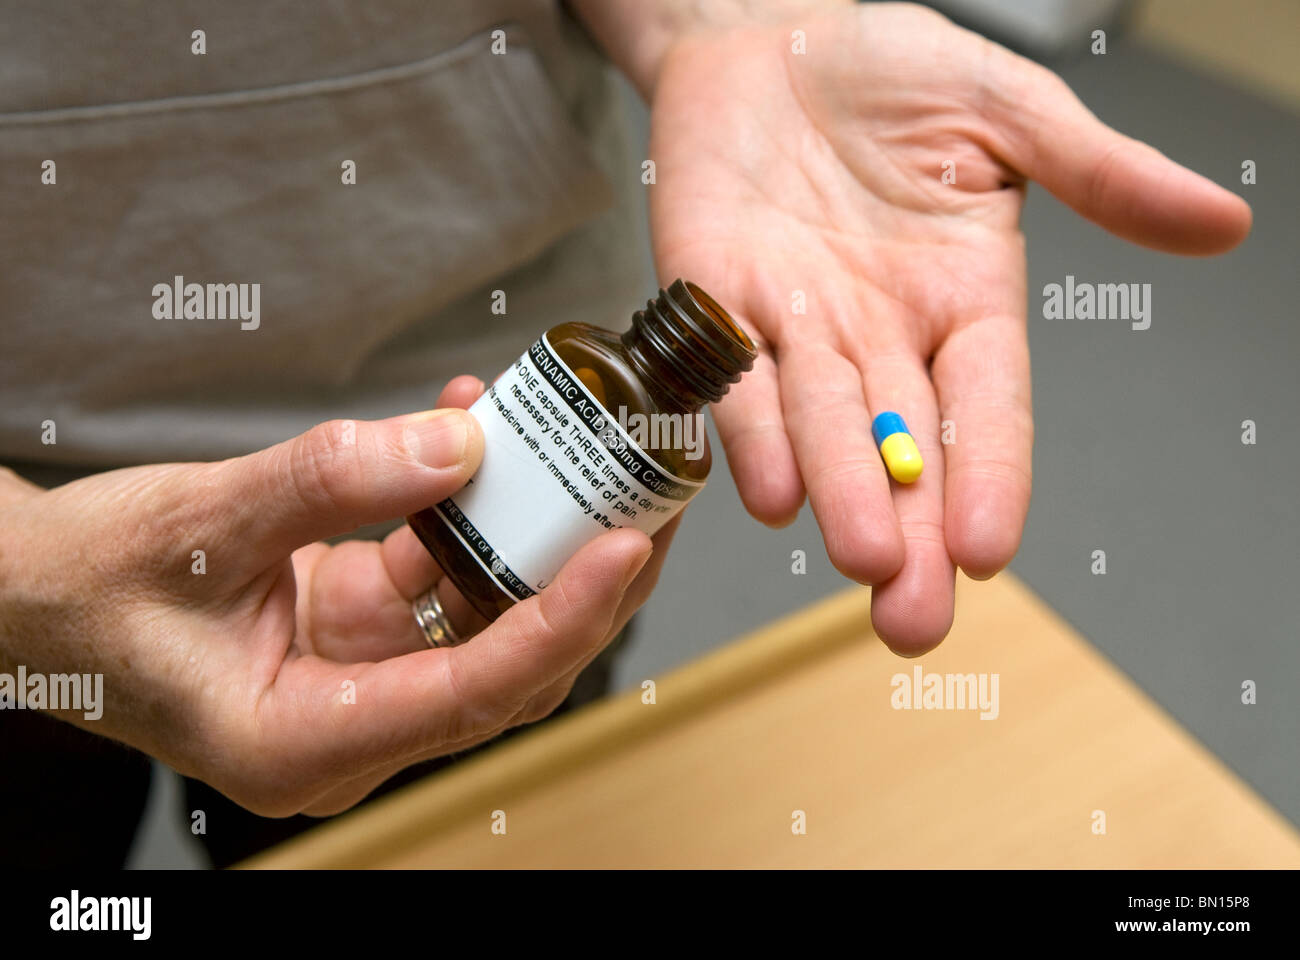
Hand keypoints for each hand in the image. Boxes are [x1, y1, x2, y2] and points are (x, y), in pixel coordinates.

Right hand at [0, 376, 676, 815]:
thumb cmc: (91, 590)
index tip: (623, 550)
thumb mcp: (203, 524)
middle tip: (645, 493)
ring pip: (489, 617)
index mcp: (305, 743)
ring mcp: (363, 675)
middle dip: (585, 579)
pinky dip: (468, 508)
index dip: (558, 622)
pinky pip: (441, 573)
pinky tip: (476, 432)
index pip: (467, 693)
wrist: (40, 594)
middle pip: (508, 664)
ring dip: (540, 534)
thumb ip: (333, 482)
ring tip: (588, 450)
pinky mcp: (363, 628)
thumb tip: (459, 446)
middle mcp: (352, 723)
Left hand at [645, 1, 1250, 652]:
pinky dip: (748, 431)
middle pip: (902, 447)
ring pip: (820, 426)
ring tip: (861, 561)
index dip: (991, 477)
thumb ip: (1098, 173)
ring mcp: (796, 324)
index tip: (989, 552)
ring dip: (839, 496)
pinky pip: (734, 377)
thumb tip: (1224, 223)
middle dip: (909, 533)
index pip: (987, 407)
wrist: (768, 33)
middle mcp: (879, 333)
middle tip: (914, 619)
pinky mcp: (714, 301)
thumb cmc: (887, 71)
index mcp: (960, 301)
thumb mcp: (1006, 113)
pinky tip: (768, 492)